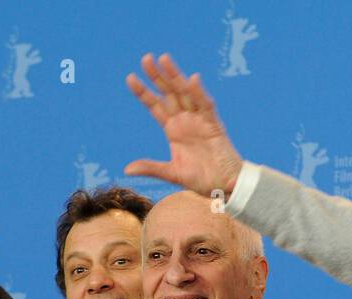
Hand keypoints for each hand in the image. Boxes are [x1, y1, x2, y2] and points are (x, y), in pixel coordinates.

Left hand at [125, 53, 243, 198]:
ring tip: (164, 59)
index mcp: (173, 129)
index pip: (155, 106)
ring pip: (186, 93)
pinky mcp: (214, 125)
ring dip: (176, 76)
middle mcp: (185, 120)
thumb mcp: (172, 173)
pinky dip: (199, 93)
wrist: (225, 187)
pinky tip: (192, 79)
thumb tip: (127, 169)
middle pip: (169, 93)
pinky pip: (206, 106)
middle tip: (146, 58)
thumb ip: (151, 168)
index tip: (130, 78)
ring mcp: (199, 120)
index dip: (144, 92)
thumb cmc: (202, 179)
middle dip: (157, 77)